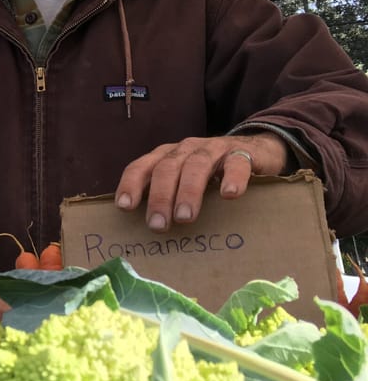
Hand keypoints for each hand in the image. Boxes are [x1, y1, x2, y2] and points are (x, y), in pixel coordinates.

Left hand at [114, 133, 287, 230]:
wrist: (256, 151)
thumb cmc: (211, 174)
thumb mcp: (183, 182)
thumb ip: (167, 197)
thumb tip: (147, 231)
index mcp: (166, 157)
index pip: (142, 167)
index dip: (131, 184)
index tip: (125, 207)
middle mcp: (186, 150)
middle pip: (166, 168)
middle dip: (160, 197)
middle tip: (158, 225)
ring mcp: (214, 149)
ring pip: (196, 166)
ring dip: (188, 191)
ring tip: (185, 217)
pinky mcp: (242, 154)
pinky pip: (236, 163)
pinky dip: (232, 178)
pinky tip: (229, 195)